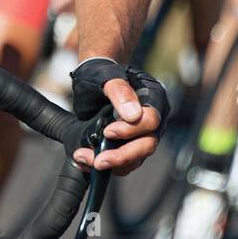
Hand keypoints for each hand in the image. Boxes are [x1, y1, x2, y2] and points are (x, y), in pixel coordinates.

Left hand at [68, 58, 168, 174]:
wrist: (90, 81)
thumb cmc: (100, 73)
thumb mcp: (106, 76)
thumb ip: (120, 91)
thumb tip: (133, 115)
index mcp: (154, 99)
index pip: (151, 121)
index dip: (131, 130)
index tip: (108, 132)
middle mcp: (152, 120)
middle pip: (147, 146)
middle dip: (122, 156)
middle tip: (99, 161)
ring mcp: (141, 135)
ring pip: (134, 159)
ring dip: (110, 163)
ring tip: (83, 158)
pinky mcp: (127, 146)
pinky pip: (121, 163)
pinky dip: (102, 164)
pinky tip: (83, 160)